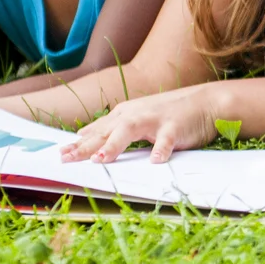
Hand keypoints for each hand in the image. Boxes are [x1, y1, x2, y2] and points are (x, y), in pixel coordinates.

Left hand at [60, 82, 236, 163]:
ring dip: (113, 146)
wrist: (205, 102)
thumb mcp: (137, 118)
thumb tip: (84, 136)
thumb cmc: (170, 114)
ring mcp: (154, 119)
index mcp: (124, 114)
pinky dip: (161, 150)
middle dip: (84, 146)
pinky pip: (166, 140)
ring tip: (99, 160)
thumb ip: (113, 128)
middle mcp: (134, 114)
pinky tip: (156, 161)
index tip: (59, 155)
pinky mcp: (174, 127)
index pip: (96, 131)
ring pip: (128, 131)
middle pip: (105, 132)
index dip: (77, 143)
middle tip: (65, 159)